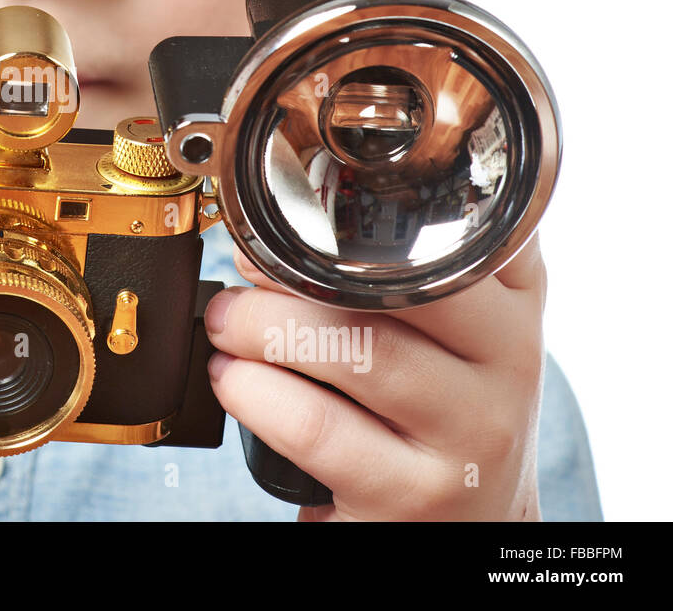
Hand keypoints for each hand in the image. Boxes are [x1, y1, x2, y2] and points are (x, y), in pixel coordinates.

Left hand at [204, 235, 546, 520]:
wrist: (474, 526)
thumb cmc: (444, 410)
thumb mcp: (452, 332)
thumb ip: (399, 267)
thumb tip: (278, 231)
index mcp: (514, 304)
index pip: (454, 229)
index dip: (356, 216)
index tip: (293, 217)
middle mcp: (510, 363)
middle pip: (398, 285)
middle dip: (295, 271)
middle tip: (245, 273)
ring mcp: (467, 435)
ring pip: (354, 351)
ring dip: (263, 328)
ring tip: (227, 326)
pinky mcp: (412, 496)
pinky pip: (315, 426)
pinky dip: (253, 392)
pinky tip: (234, 380)